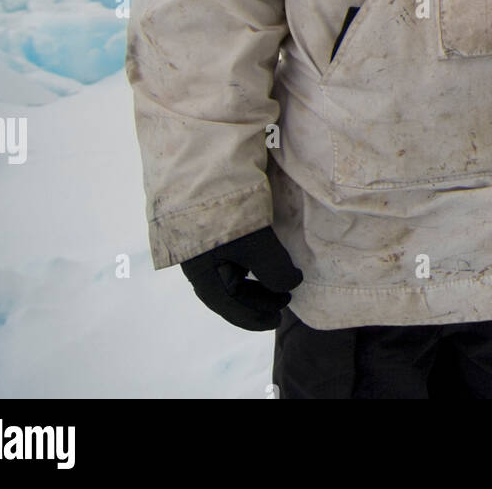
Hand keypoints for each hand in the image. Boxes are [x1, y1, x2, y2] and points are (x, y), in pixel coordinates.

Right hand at [180, 225, 302, 330]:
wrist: (203, 170)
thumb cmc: (227, 214)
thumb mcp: (256, 245)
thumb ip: (275, 270)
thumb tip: (292, 284)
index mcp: (203, 274)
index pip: (230, 307)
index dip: (253, 318)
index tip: (276, 321)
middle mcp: (199, 263)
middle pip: (228, 293)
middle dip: (256, 301)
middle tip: (283, 303)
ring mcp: (202, 245)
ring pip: (229, 275)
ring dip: (253, 284)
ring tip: (277, 284)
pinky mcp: (210, 227)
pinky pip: (229, 258)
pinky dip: (248, 266)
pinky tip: (260, 260)